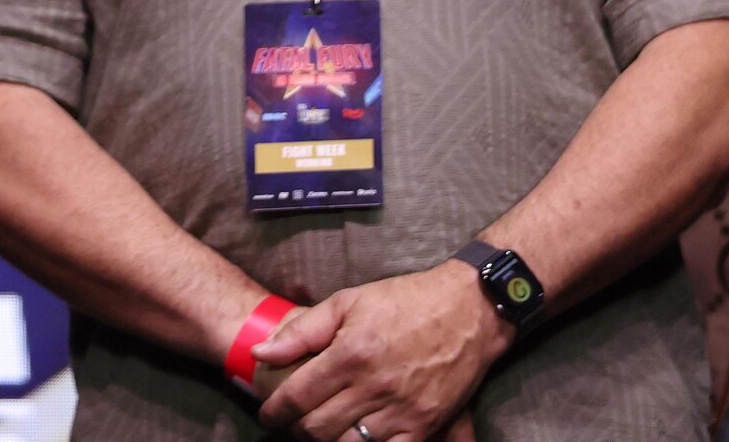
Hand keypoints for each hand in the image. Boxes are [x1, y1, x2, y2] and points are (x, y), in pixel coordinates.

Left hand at [254, 260, 505, 439]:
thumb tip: (261, 354)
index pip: (298, 396)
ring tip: (320, 431)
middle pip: (319, 427)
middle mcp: (374, 387)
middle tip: (291, 423)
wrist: (467, 311)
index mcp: (350, 354)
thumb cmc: (403, 302)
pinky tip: (355, 439)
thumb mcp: (346, 302)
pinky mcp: (426, 425)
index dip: (275, 411)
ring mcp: (403, 410)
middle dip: (296, 429)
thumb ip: (301, 331)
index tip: (268, 415)